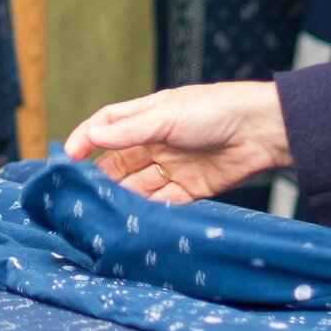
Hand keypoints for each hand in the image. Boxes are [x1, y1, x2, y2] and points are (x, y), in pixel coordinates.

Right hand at [61, 81, 291, 204]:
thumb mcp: (166, 116)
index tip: (66, 158)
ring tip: (102, 213)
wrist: (264, 131)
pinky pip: (163, 202)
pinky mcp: (192, 189)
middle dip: (99, 177)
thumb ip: (129, 131)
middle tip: (79, 195)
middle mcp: (156, 142)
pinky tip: (133, 220)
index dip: (86, 140)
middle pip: (119, 162)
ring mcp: (173, 166)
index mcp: (148, 117)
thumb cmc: (215, 110)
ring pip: (138, 185)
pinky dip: (148, 211)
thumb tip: (91, 136)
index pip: (107, 127)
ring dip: (122, 197)